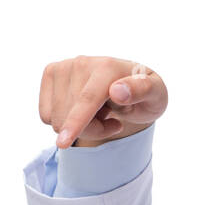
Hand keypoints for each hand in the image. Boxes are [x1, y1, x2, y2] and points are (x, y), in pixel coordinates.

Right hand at [40, 55, 168, 148]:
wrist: (130, 84)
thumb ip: (142, 91)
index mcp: (108, 66)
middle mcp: (82, 62)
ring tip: (101, 114)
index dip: (77, 122)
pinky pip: (46, 114)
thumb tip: (117, 91)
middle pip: (71, 115)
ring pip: (56, 118)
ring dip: (79, 127)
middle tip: (114, 123)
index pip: (88, 100)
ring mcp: (64, 66)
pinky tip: (84, 110)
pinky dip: (64, 121)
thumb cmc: (146, 94)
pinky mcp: (51, 73)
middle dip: (93, 130)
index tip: (63, 142)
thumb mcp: (156, 95)